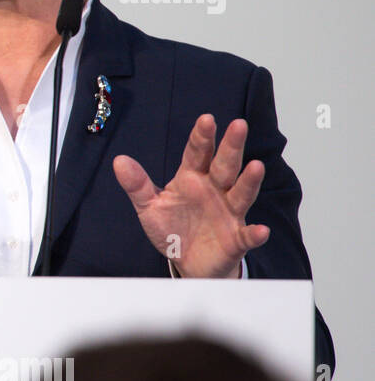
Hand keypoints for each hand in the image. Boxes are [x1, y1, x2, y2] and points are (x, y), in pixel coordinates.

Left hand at [112, 114, 268, 278]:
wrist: (187, 261)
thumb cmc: (172, 228)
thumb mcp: (150, 206)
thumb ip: (137, 185)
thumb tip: (119, 161)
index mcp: (192, 179)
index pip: (197, 154)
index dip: (201, 137)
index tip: (206, 119)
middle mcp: (215, 191)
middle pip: (224, 166)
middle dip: (231, 147)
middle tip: (239, 125)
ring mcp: (228, 213)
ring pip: (241, 194)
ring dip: (249, 181)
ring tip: (256, 166)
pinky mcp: (236, 239)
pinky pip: (247, 236)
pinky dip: (254, 234)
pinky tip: (260, 230)